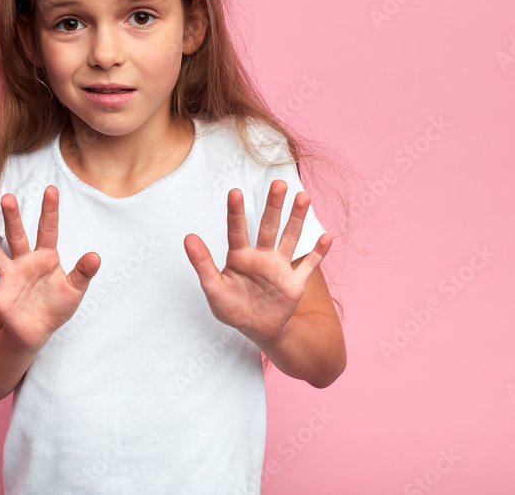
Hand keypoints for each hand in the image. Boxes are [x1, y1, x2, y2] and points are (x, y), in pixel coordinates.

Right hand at [0, 186, 100, 350]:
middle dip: (12, 218)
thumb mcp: (74, 290)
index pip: (48, 230)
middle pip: (17, 236)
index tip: (51, 189)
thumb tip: (96, 255)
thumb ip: (83, 273)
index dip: (50, 211)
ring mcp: (9, 278)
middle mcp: (24, 262)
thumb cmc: (57, 306)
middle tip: (7, 197)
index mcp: (46, 258)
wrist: (38, 331)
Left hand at [183, 179, 331, 343]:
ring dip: (297, 219)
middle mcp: (261, 256)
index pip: (237, 230)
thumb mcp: (213, 288)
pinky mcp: (295, 283)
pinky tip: (326, 236)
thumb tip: (188, 237)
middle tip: (278, 183)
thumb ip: (202, 264)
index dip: (235, 212)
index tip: (235, 192)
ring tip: (304, 197)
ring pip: (290, 238)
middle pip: (268, 226)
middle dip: (273, 206)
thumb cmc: (232, 307)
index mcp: (239, 257)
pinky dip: (318, 253)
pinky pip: (309, 266)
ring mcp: (280, 268)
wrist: (257, 330)